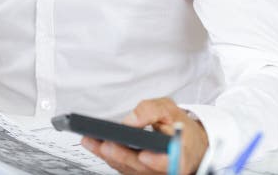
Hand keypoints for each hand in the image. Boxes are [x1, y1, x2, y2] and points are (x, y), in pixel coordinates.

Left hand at [81, 98, 208, 174]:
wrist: (186, 142)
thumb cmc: (178, 126)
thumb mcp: (170, 109)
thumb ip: (152, 110)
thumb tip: (131, 120)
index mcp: (179, 154)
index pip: (169, 162)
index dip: (157, 162)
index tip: (145, 154)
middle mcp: (165, 169)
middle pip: (142, 167)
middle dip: (123, 156)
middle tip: (106, 144)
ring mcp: (150, 174)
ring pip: (128, 169)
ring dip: (109, 156)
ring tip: (91, 141)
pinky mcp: (138, 173)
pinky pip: (122, 167)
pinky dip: (107, 156)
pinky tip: (93, 144)